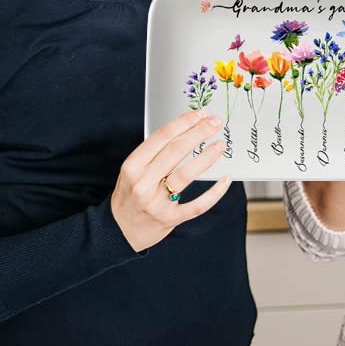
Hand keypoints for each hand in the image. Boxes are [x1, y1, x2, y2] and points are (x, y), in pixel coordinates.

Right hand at [110, 110, 230, 251]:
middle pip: (175, 151)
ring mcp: (156, 202)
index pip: (161, 137)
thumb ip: (154, 155)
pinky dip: (214, 193)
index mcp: (133, 166)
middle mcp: (143, 182)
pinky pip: (197, 205)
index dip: (184, 122)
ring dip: (207, 157)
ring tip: (221, 145)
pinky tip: (225, 180)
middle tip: (215, 122)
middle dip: (198, 133)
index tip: (200, 113)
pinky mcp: (169, 219)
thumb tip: (186, 131)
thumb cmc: (130, 196)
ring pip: (186, 175)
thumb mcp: (132, 171)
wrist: (118, 231)